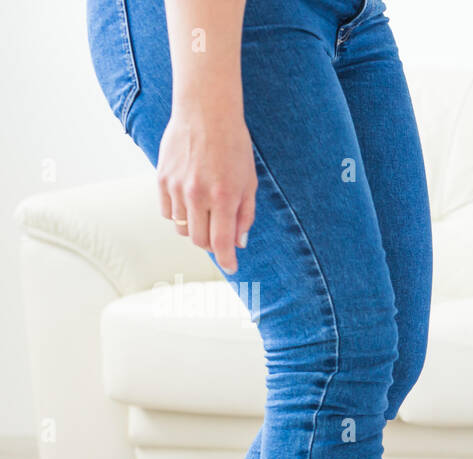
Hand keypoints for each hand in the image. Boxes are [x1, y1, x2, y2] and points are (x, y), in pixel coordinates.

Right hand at [156, 107, 257, 273]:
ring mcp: (177, 188)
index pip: (222, 243)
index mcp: (224, 198)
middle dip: (212, 245)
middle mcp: (198, 196)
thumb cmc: (234, 147)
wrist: (205, 114)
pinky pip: (168, 212)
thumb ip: (245, 215)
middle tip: (220, 237)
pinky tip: (190, 201)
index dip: (226, 260)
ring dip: (196, 228)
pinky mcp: (161, 179)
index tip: (231, 268)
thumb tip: (239, 243)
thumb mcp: (249, 182)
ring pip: (183, 228)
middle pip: (200, 241)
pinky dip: (180, 215)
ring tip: (206, 211)